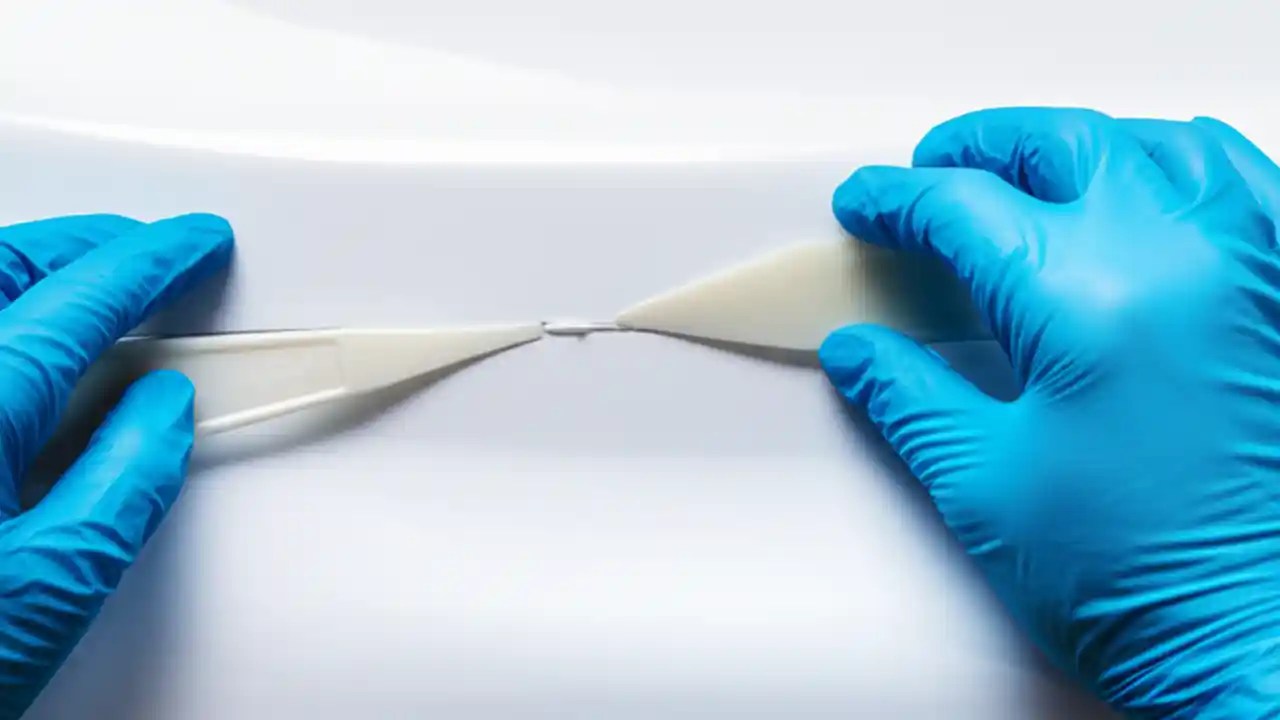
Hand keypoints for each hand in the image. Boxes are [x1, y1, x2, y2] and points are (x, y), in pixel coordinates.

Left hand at [0, 213, 231, 717]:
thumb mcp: (48, 587)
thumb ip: (121, 484)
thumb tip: (162, 412)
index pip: (79, 298)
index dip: (151, 261)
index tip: (196, 244)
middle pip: (5, 267)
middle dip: (86, 244)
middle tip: (151, 251)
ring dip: (34, 274)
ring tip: (94, 289)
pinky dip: (1, 322)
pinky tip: (23, 353)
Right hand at [820, 108, 1279, 717]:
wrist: (1257, 641)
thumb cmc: (1139, 582)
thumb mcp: (983, 486)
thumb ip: (907, 396)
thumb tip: (858, 351)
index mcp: (1083, 303)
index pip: (962, 208)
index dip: (896, 200)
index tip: (867, 205)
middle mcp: (1178, 258)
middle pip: (1055, 145)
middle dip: (974, 147)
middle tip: (928, 174)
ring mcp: (1250, 265)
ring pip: (1151, 143)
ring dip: (1070, 145)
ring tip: (1023, 170)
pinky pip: (1241, 175)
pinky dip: (1174, 160)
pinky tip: (1144, 180)